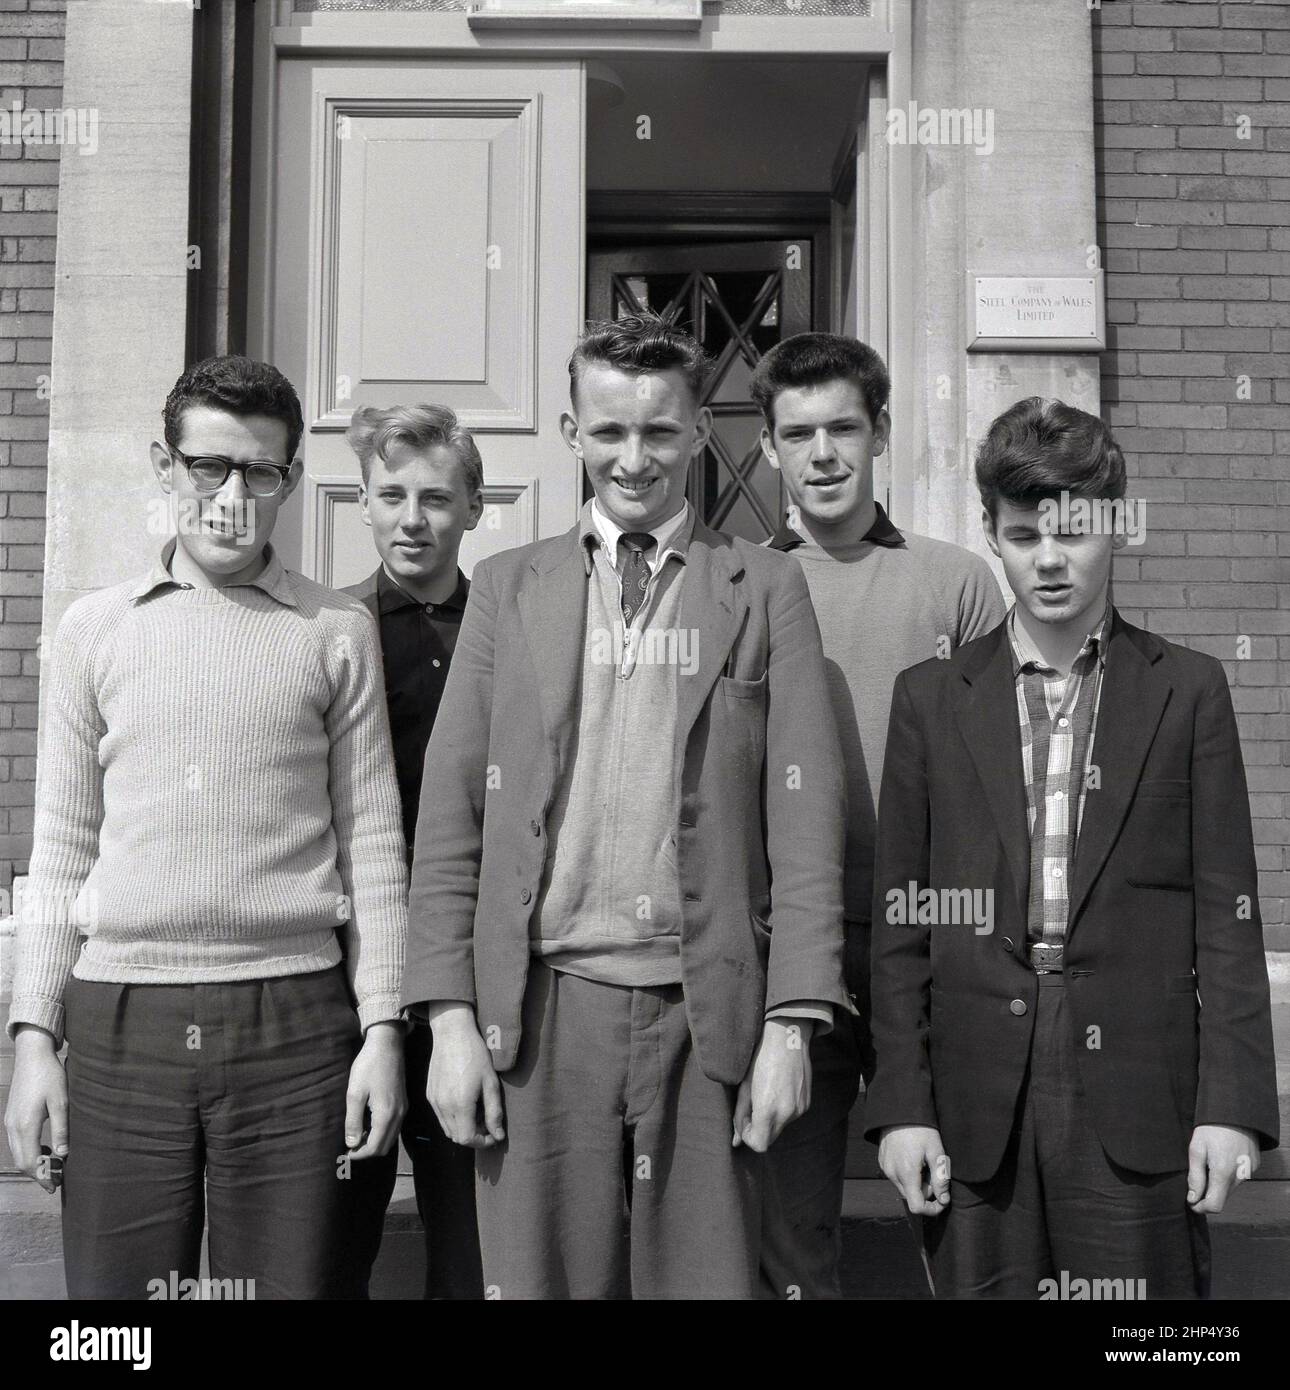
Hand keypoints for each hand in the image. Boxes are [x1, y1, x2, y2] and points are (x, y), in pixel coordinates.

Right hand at [4, 1025, 67, 1193]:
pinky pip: (17, 1143)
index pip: (31, 1162)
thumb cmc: (50, 1075)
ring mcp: (10, 1122)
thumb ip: (61, 1130)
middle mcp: (13, 1127)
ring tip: (54, 1167)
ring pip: (18, 1153)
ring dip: (33, 1164)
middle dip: (38, 1175)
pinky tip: (45, 1149)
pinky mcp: (11, 1117)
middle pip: (22, 1162)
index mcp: (26, 1126)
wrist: (32, 1055)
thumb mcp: (61, 1101)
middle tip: (56, 1182)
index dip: (42, 1177)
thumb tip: (63, 1156)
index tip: (54, 1187)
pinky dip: (29, 1152)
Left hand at [344, 1021, 406, 1159]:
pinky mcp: (403, 1102)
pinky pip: (394, 1126)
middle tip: (351, 1146)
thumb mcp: (355, 1093)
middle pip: (385, 1146)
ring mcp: (403, 1108)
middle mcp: (398, 1115)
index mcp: (386, 1114)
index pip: (375, 1147)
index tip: (345, 1153)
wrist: (387, 1044)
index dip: (359, 1154)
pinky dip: (382, 1132)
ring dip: (375, 1141)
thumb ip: (353, 1121)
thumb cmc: (368, 1066)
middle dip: (367, 1151)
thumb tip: (352, 1144)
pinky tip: (368, 1123)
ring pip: (391, 1137)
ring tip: (358, 1135)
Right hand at [427, 1002, 504, 1148]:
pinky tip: (465, 1103)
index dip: (483, 1142)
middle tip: (489, 1123)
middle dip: (474, 1136)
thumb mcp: (490, 1082)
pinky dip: (453, 1119)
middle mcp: (443, 1106)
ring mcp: (434, 1101)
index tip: (494, 1134)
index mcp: (459, 1105)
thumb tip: (498, 1135)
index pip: (468, 1139)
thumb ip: (494, 1112)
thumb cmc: (475, 1055)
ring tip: (478, 1112)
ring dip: (463, 1128)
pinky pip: (441, 1116)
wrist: (452, 1034)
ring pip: (448, 1129)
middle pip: (457, 1137)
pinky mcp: (430, 1094)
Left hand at [732, 1017, 813, 1152]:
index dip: (748, 1136)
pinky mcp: (807, 1103)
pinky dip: (782, 1110)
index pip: (759, 1144)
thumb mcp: (744, 1087)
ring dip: (770, 1119)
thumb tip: (735, 1141)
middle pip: (770, 1139)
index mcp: (768, 1109)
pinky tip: (777, 1089)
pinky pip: (791, 1116)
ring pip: (780, 1127)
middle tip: (752, 1107)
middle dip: (758, 1129)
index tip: (744, 1120)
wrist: (787, 1037)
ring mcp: (800, 1109)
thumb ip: (739, 1116)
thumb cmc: (760, 1058)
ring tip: (765, 1093)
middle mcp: (787, 1114)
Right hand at [878, 1125, 950, 1215]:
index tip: (943, 1200)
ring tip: (924, 1162)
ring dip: (917, 1182)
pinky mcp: (883, 1162)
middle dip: (926, 1191)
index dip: (932, 1209)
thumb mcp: (936, 1151)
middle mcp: (892, 1174)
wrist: (899, 1109)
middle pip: (912, 1197)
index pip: (917, 1207)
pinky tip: (913, 1158)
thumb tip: (944, 1200)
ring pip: (905, 1187)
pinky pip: (897, 1177)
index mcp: (907, 1173)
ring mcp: (886, 1168)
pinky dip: (908, 1174)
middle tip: (935, 1171)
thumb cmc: (920, 1129)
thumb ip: (940, 1179)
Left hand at [1187, 1124, 1259, 1213]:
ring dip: (1218, 1184)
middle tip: (1196, 1181)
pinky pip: (1238, 1177)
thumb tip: (1193, 1198)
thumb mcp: (1196, 1149)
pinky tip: (1220, 1158)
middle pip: (1222, 1197)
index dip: (1201, 1207)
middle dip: (1208, 1194)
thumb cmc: (1211, 1128)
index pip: (1215, 1205)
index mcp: (1223, 1174)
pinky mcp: (1253, 1165)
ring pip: (1230, 1188)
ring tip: (1208, 1164)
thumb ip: (1195, 1176)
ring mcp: (1248, 1172)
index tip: (1191, 1201)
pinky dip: (1228, 1175)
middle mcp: (1239, 1177)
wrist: (1234, 1111)